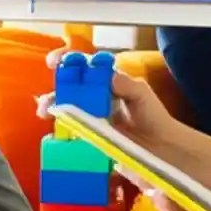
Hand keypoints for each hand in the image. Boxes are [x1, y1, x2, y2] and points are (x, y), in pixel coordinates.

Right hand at [35, 48, 178, 145]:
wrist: (163, 149)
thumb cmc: (154, 118)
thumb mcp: (142, 94)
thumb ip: (127, 84)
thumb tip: (108, 76)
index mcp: (105, 83)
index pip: (83, 67)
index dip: (67, 61)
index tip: (54, 62)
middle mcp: (94, 99)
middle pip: (67, 90)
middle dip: (55, 91)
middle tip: (48, 99)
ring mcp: (90, 120)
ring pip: (64, 111)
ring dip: (52, 111)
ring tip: (47, 114)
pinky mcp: (90, 139)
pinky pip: (69, 136)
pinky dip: (59, 135)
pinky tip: (55, 136)